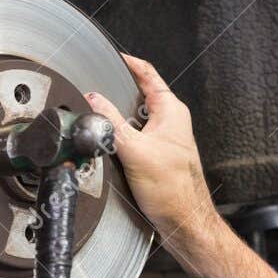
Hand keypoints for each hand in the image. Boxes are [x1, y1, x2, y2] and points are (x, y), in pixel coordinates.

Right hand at [86, 54, 218, 245]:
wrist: (184, 222)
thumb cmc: (174, 191)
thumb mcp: (134, 150)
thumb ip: (110, 123)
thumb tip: (92, 100)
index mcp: (171, 111)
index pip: (147, 74)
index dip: (128, 62)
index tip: (111, 55)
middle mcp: (171, 122)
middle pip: (138, 96)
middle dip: (116, 93)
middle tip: (96, 91)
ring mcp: (165, 140)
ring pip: (135, 119)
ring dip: (117, 119)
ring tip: (102, 123)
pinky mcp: (158, 157)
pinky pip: (135, 139)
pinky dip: (121, 139)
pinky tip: (112, 150)